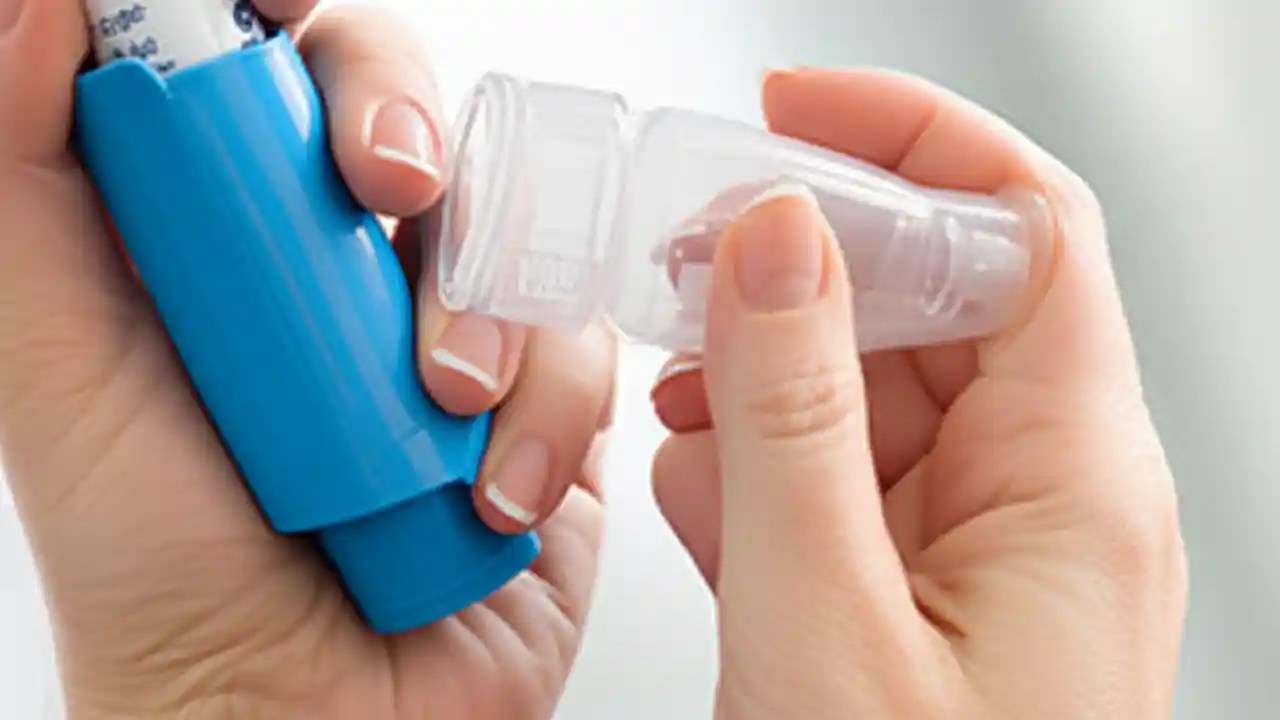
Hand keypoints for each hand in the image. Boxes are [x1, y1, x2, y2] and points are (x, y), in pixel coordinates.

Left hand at [0, 2, 613, 717]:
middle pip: (403, 108)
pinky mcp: (541, 397)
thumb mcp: (55, 374)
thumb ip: (26, 187)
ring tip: (443, 413)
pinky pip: (581, 336)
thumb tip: (36, 10)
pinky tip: (492, 491)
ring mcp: (449, 326)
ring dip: (482, 306)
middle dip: (406, 124)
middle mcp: (340, 266)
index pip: (265, 67)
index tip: (281, 24)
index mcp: (221, 233)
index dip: (289, 23)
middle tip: (391, 189)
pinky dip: (549, 407)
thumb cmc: (167, 573)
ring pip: (511, 216)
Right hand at [650, 69, 1185, 717]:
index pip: (1022, 231)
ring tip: (676, 392)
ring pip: (884, 388)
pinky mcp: (930, 594)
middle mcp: (1049, 498)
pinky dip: (770, 459)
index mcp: (1071, 483)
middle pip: (942, 298)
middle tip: (685, 262)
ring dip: (772, 370)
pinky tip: (702, 485)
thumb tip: (772, 239)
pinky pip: (855, 477)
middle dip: (807, 263)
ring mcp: (987, 547)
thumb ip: (795, 423)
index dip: (911, 144)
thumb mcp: (826, 629)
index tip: (788, 115)